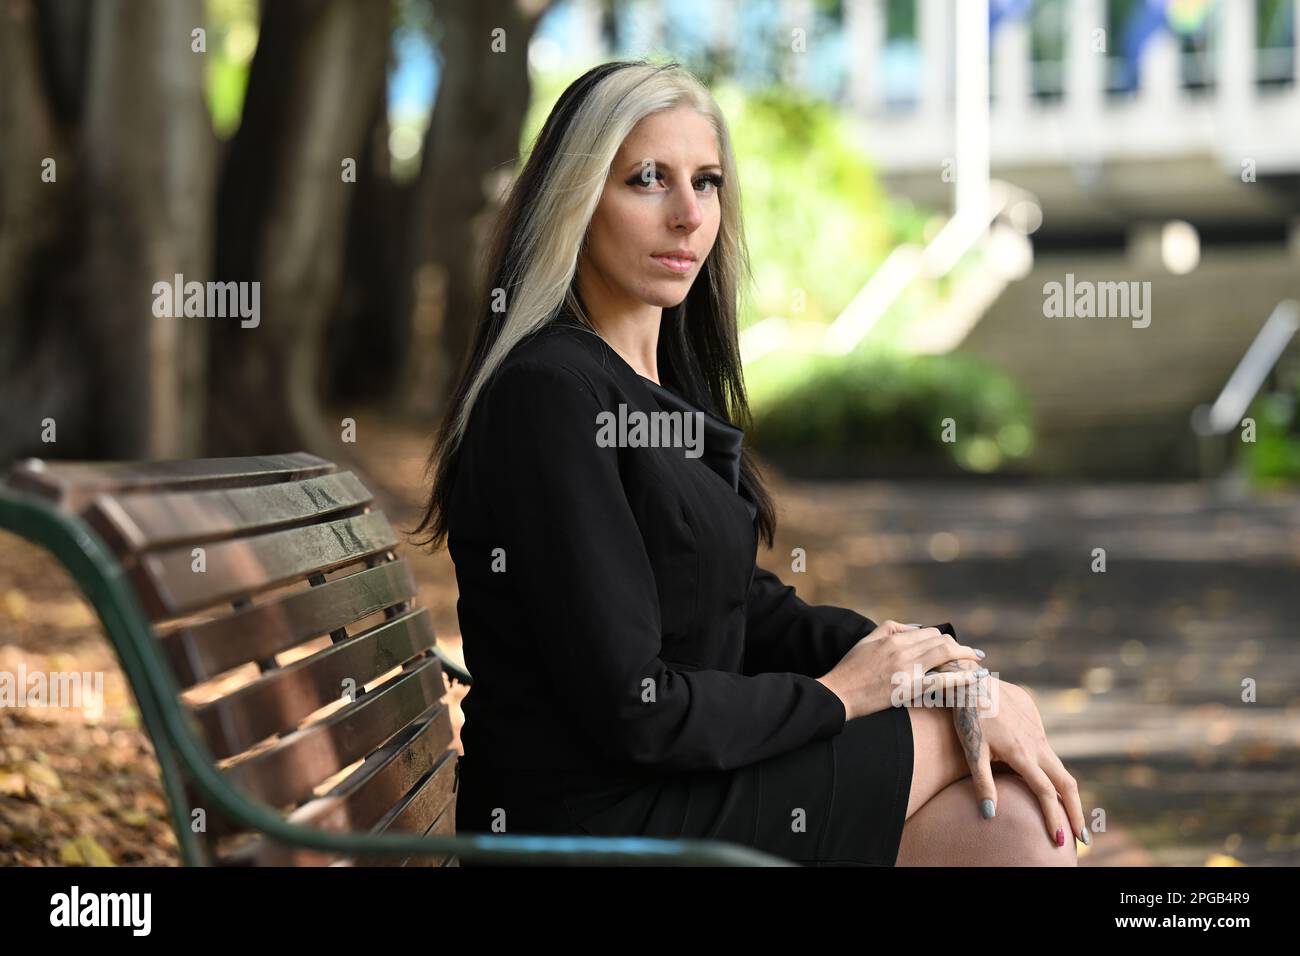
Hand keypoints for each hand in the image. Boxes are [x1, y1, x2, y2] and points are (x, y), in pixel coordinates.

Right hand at [818, 620, 985, 721]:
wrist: (838, 694)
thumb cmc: (849, 669)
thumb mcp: (866, 640)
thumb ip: (890, 628)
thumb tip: (915, 628)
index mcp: (892, 637)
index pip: (928, 632)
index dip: (944, 640)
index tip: (954, 648)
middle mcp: (902, 648)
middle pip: (941, 641)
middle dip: (959, 647)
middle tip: (972, 655)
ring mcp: (907, 667)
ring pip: (946, 655)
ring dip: (966, 656)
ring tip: (978, 662)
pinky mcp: (909, 687)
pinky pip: (943, 680)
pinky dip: (963, 677)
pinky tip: (976, 677)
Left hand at [951, 672, 1086, 847]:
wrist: (970, 679)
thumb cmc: (967, 717)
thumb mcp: (971, 751)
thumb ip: (982, 783)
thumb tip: (989, 814)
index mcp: (1022, 753)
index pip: (1046, 793)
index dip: (1055, 819)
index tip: (1061, 840)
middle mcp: (1037, 742)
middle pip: (1066, 782)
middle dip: (1076, 810)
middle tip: (1082, 837)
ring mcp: (1038, 729)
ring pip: (1057, 763)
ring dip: (1064, 789)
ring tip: (1066, 811)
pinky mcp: (1035, 716)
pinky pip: (1044, 745)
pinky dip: (1049, 765)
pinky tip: (1043, 775)